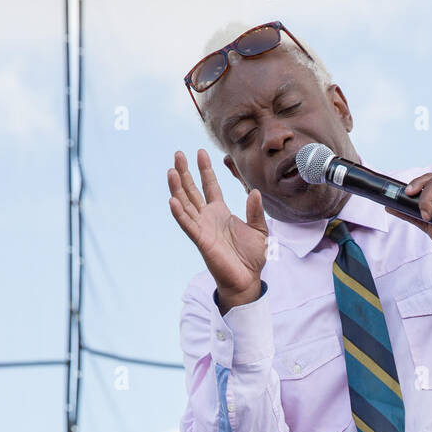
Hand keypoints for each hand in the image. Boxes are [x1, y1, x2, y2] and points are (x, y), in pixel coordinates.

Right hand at [168, 149, 267, 309]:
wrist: (247, 280)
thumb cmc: (251, 257)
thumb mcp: (259, 230)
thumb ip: (256, 211)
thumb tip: (255, 192)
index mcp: (220, 212)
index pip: (210, 186)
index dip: (205, 169)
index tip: (200, 152)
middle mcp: (208, 217)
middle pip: (192, 190)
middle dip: (185, 172)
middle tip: (178, 153)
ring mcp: (202, 228)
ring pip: (185, 204)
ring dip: (177, 188)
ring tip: (171, 170)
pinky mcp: (201, 241)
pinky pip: (187, 225)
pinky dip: (179, 213)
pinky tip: (173, 200)